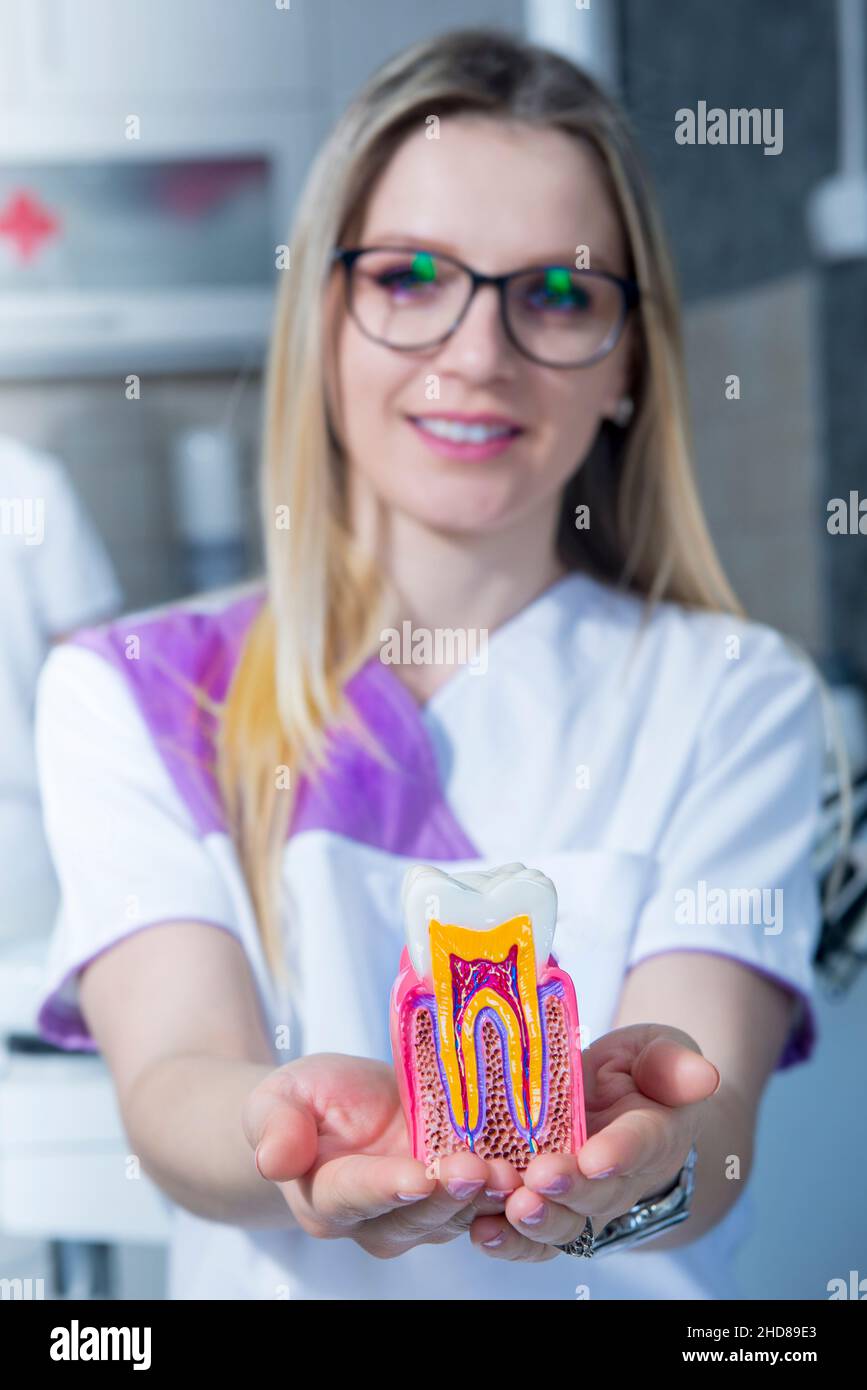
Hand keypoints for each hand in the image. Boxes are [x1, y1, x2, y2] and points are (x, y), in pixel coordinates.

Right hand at [242, 1052, 522, 1258]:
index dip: (388, 1188)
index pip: (358, 1197)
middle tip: (478, 1170)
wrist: (342, 1111)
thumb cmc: (308, 1101)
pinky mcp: (464, 1194)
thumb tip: (272, 1158)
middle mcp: (382, 1218)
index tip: (416, 1176)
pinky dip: (516, 1184)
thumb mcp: (280, 1095)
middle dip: (450, 1193)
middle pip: (420, 1213)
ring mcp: (427, 1210)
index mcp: (330, 1197)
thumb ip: (275, 1123)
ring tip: (514, 1171)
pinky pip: (491, 1197)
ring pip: (462, 1212)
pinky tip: (539, 1165)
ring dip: (490, 1195)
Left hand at [469, 1023, 719, 1260]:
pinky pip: (533, 1238)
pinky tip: (483, 1232)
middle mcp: (621, 1179)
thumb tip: (704, 1074)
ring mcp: (584, 1200)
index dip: (619, 1153)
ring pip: (565, 1224)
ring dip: (538, 1220)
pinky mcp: (550, 1209)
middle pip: (599, 1194)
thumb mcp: (657, 1052)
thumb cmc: (638, 1074)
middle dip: (570, 1189)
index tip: (596, 1157)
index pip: (641, 1145)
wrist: (620, 1107)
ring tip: (514, 1207)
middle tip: (542, 1177)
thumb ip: (672, 1063)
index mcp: (654, 1132)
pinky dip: (510, 1241)